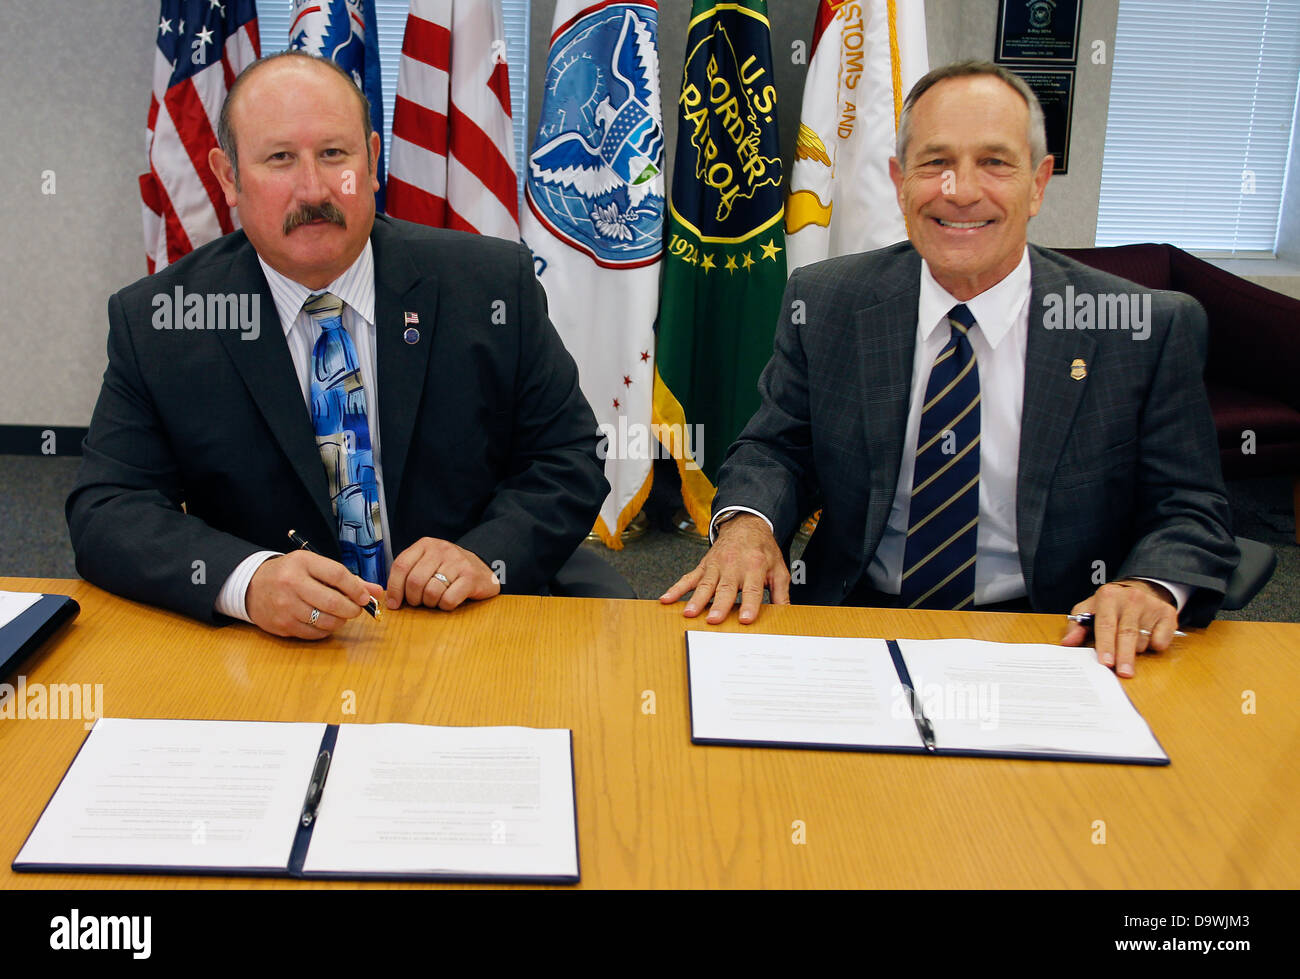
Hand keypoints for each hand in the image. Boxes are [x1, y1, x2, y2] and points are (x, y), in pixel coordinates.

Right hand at [246, 551, 384, 639]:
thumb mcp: (314, 567)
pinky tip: (325, 621)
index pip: (337, 575)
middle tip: (356, 609)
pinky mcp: (282, 625)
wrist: (252, 586)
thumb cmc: (290, 574)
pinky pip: (314, 633)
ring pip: (326, 621)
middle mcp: (292, 584)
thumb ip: (346, 578)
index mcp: (302, 563)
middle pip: (333, 602)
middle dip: (352, 609)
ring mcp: (285, 606)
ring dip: (340, 621)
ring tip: (340, 615)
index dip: (356, 588)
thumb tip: (377, 591)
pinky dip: (326, 630)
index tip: (365, 596)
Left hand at [386, 537, 500, 611]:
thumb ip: (409, 574)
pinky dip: (445, 606)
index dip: (394, 588)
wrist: (483, 569)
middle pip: (415, 581)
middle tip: (420, 602)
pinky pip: (448, 599)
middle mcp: (441, 549)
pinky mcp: (471, 577)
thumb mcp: (427, 564)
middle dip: (414, 599)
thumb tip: (390, 599)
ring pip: (431, 592)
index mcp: (426, 544)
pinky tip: (449, 601)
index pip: (401, 566)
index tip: (393, 604)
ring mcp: (458, 562)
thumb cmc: (449, 571)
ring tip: (436, 600)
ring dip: (431, 603)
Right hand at [659, 514, 789, 624]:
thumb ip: (781, 593)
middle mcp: (734, 565)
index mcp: (755, 567)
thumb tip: (786, 615)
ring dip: (697, 599)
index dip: (749, 604)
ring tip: (690, 613)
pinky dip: (677, 589)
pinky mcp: (704, 566)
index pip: (753, 589)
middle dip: (719, 605)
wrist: (746, 526)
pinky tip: (667, 599)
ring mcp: (716, 566)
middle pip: (726, 588)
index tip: (745, 619)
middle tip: (714, 620)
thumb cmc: (763, 550)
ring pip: (705, 584)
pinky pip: (688, 578)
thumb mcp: (779, 569)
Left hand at [1061, 579, 1178, 677]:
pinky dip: (1154, 646)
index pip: (1106, 625)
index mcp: (1108, 596)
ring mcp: (1151, 605)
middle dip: (1124, 656)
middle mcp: (1131, 598)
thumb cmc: (1109, 605)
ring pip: (1143, 639)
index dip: (1106, 645)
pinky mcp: (1167, 613)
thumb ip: (1077, 627)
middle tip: (1123, 673)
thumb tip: (1067, 643)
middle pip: (1127, 634)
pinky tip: (1147, 637)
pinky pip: (1161, 640)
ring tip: (1129, 644)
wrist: (1140, 589)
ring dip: (1135, 650)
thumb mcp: (1089, 609)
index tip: (1106, 662)